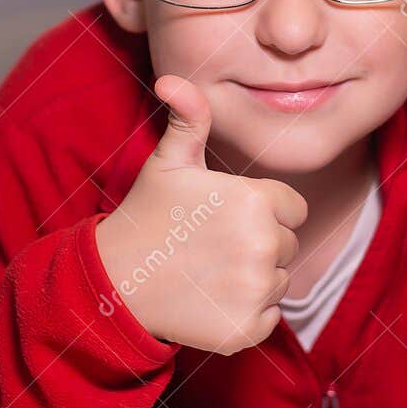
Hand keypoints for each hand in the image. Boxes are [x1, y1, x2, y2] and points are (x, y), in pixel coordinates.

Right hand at [94, 74, 307, 354]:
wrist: (113, 284)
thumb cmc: (146, 217)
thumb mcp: (169, 163)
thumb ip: (188, 118)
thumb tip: (172, 78)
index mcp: (256, 202)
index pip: (293, 208)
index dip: (263, 210)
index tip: (225, 216)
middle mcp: (264, 246)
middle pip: (288, 244)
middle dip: (259, 243)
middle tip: (211, 244)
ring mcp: (256, 290)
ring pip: (280, 280)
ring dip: (254, 278)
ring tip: (209, 270)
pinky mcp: (248, 329)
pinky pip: (270, 317)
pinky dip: (247, 313)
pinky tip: (211, 299)